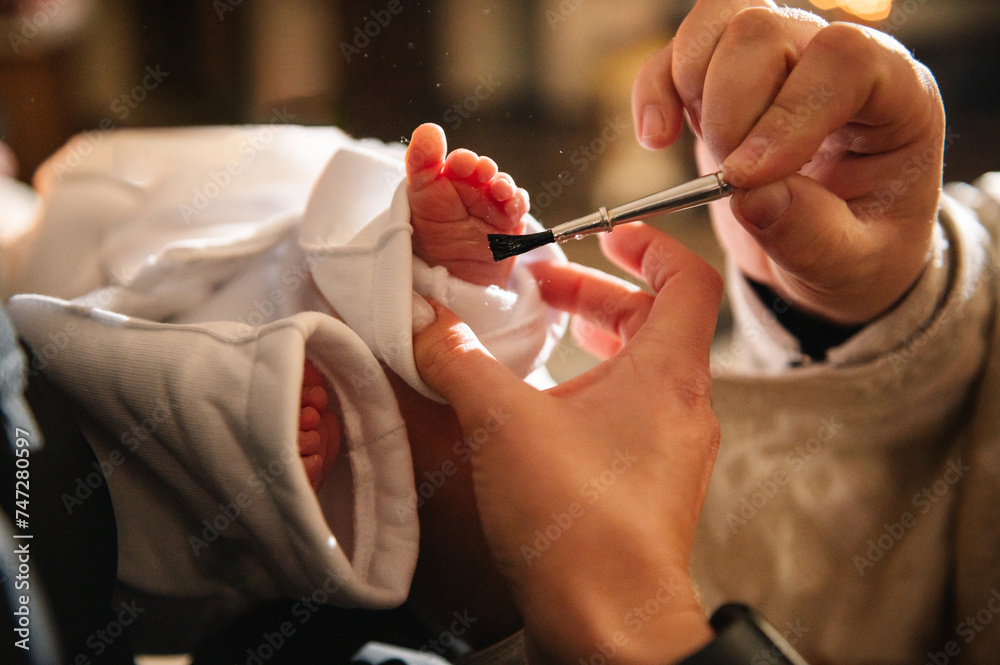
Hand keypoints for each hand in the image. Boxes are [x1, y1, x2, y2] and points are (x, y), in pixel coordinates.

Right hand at [413, 224, 719, 663]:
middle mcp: (683, 408)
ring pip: (644, 371)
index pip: (688, 279)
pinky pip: (633, 414)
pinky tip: (545, 405)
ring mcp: (672, 450)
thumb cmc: (578, 521)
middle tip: (545, 288)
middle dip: (597, 296)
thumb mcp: (501, 422)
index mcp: (669, 374)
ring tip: (544, 335)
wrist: (610, 624)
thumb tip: (426, 324)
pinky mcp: (651, 484)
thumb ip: (459, 360)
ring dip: (596, 343)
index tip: (608, 232)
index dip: (651, 243)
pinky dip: (596, 389)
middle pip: (657, 322)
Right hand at [632, 0, 945, 324]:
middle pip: (766, 32)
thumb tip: (752, 198)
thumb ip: (811, 236)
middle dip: (730, 112)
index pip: (844, 59)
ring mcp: (780, 60)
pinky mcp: (727, 78)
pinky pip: (680, 52)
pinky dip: (656, 90)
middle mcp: (835, 61)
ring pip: (719, 23)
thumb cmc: (859, 252)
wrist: (834, 256)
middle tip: (730, 182)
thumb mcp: (851, 265)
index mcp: (895, 97)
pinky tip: (657, 137)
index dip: (789, 113)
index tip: (749, 178)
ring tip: (708, 159)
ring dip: (692, 92)